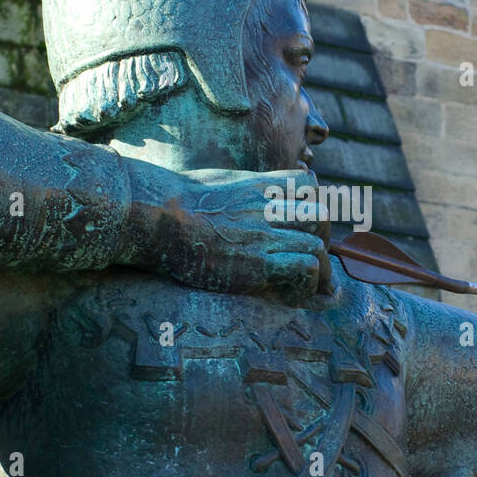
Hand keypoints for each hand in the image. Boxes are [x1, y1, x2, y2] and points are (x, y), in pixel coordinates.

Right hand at [119, 162, 331, 303]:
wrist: (156, 214)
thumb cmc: (172, 201)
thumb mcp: (215, 183)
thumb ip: (238, 190)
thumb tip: (236, 198)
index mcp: (258, 186)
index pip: (308, 185)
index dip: (310, 206)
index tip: (300, 225)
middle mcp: (268, 207)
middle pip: (321, 215)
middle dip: (321, 239)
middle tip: (305, 258)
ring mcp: (266, 233)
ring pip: (319, 244)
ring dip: (318, 268)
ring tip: (306, 284)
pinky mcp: (259, 262)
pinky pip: (306, 267)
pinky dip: (305, 282)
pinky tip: (288, 292)